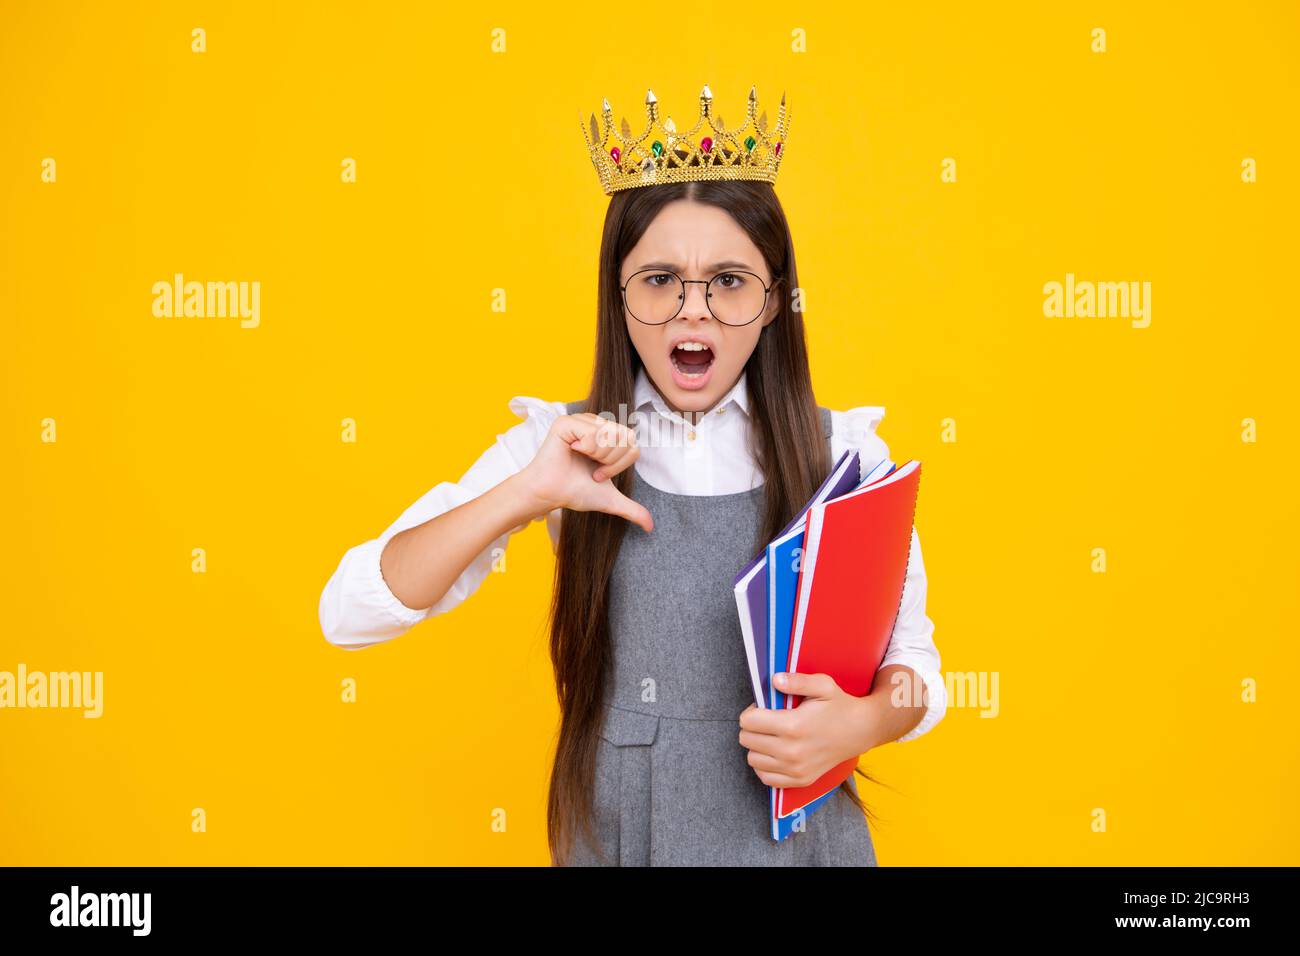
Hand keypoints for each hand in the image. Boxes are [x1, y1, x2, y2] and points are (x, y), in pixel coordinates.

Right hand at [520, 412, 653, 532]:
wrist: (551, 494)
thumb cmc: (574, 492)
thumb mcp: (610, 499)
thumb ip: (632, 509)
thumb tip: (650, 527)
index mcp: (608, 436)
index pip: (633, 445)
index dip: (619, 465)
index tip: (598, 474)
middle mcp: (596, 424)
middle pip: (626, 437)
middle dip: (611, 461)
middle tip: (591, 468)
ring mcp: (582, 420)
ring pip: (611, 434)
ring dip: (598, 456)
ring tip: (581, 459)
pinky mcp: (567, 421)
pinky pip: (593, 433)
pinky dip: (587, 448)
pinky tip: (572, 450)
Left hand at [737, 671, 881, 787]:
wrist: (861, 731)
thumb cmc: (840, 706)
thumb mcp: (823, 685)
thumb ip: (797, 681)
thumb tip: (774, 680)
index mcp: (793, 726)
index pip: (748, 721)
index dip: (751, 711)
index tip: (762, 708)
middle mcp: (791, 752)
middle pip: (746, 740)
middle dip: (752, 727)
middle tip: (767, 720)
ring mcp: (796, 769)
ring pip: (752, 759)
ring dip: (756, 746)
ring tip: (771, 735)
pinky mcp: (800, 780)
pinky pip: (765, 777)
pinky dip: (765, 765)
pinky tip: (775, 753)